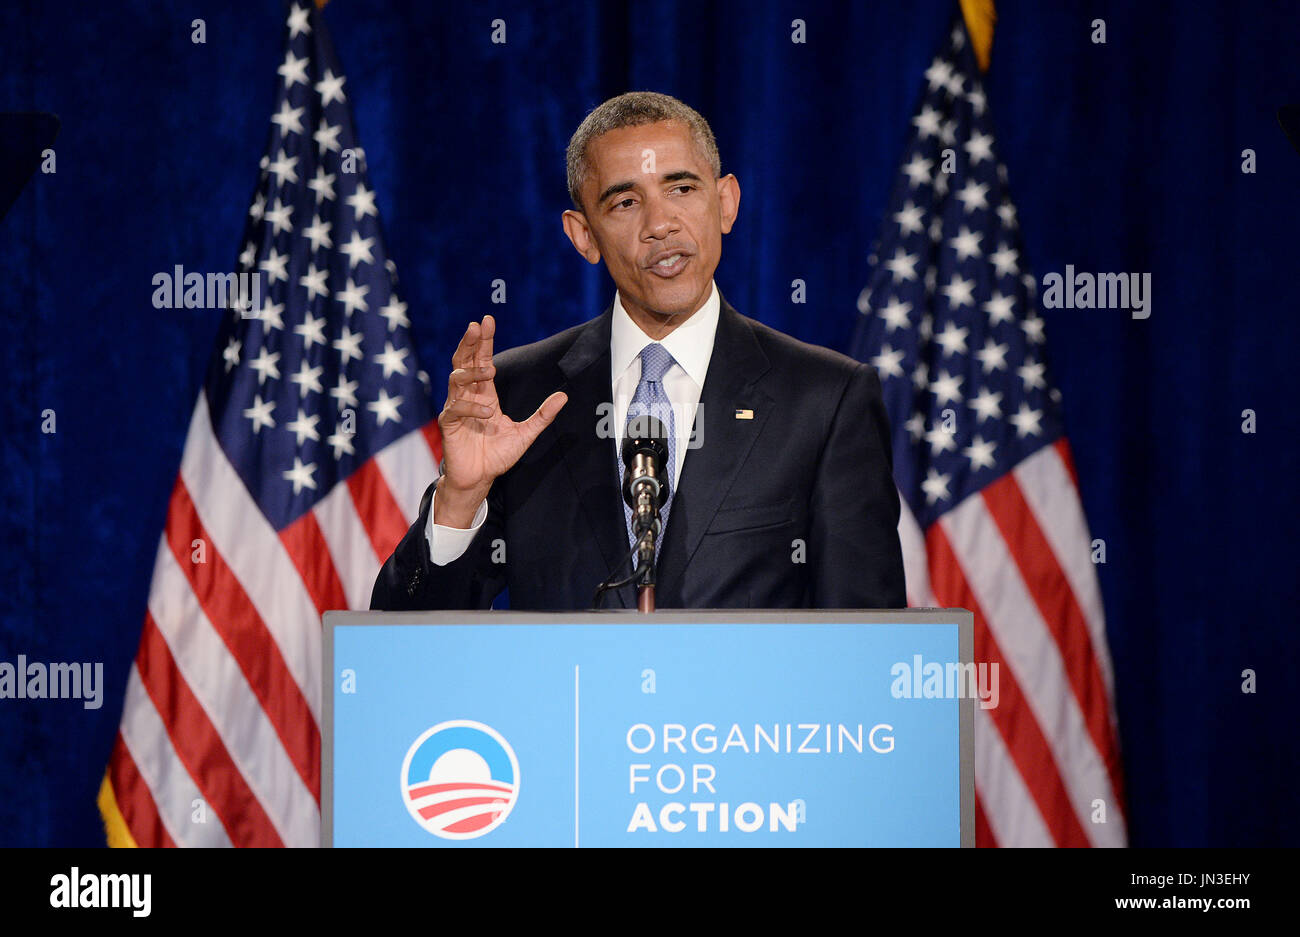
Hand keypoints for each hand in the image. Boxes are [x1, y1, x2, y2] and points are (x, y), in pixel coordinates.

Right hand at [434, 315, 566, 526]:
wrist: (479, 479)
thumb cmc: (497, 455)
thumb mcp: (525, 433)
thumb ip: (542, 415)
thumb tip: (564, 396)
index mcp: (484, 394)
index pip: (482, 360)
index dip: (483, 341)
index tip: (487, 320)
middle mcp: (468, 396)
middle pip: (464, 361)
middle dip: (470, 343)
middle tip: (476, 326)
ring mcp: (456, 408)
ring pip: (456, 380)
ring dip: (472, 373)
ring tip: (490, 372)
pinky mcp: (449, 424)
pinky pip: (456, 409)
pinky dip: (471, 407)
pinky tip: (487, 412)